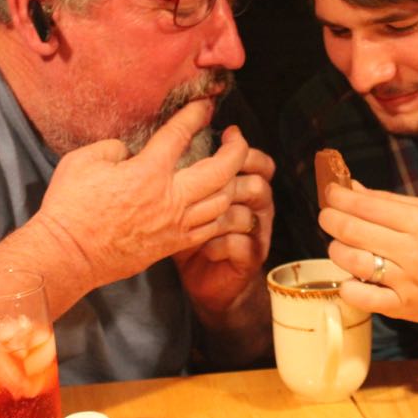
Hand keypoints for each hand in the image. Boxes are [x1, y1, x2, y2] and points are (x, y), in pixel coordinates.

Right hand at [33, 99, 250, 287]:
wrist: (67, 256)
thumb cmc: (70, 206)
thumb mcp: (83, 160)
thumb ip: (115, 147)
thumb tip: (132, 153)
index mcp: (148, 171)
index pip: (181, 134)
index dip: (196, 114)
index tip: (204, 104)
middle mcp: (170, 198)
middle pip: (222, 170)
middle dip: (236, 149)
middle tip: (235, 137)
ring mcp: (175, 224)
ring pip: (223, 201)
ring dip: (232, 181)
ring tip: (229, 169)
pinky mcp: (173, 245)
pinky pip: (212, 228)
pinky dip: (221, 211)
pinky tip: (218, 201)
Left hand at [174, 126, 274, 314]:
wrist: (205, 280)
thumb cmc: (193, 234)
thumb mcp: (188, 199)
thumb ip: (187, 174)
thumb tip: (159, 148)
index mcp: (246, 187)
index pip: (259, 162)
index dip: (245, 150)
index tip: (227, 136)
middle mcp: (257, 207)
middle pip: (258, 183)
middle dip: (233, 181)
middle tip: (208, 182)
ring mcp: (256, 234)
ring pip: (248, 213)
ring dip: (222, 214)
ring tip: (198, 220)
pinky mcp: (251, 258)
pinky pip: (239, 243)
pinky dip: (219, 243)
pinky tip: (204, 247)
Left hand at [319, 183, 417, 328]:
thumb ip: (389, 201)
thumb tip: (353, 189)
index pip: (367, 206)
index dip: (340, 197)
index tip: (330, 192)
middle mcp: (411, 251)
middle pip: (354, 231)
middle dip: (330, 218)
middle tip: (326, 215)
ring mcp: (405, 282)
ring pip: (353, 262)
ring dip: (335, 249)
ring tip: (337, 244)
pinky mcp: (401, 307)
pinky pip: (363, 298)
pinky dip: (348, 287)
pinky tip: (349, 277)